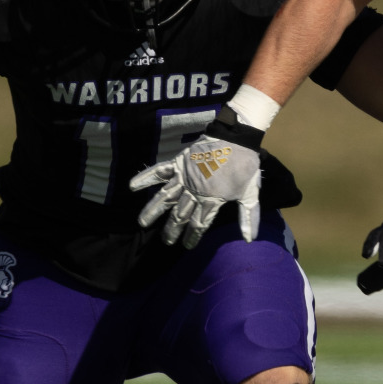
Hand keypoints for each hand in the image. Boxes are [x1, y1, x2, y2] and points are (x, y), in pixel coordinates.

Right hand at [131, 116, 262, 248]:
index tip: (187, 246)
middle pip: (180, 214)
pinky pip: (159, 171)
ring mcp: (184, 176)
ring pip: (165, 197)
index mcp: (212, 199)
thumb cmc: (245, 166)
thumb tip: (249, 240)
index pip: (199, 223)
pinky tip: (132, 186)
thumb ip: (248, 216)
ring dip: (153, 211)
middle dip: (172, 229)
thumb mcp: (251, 192)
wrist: (236, 138)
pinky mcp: (178, 163)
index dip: (193, 236)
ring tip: (142, 223)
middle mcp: (194, 190)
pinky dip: (146, 177)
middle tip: (166, 241)